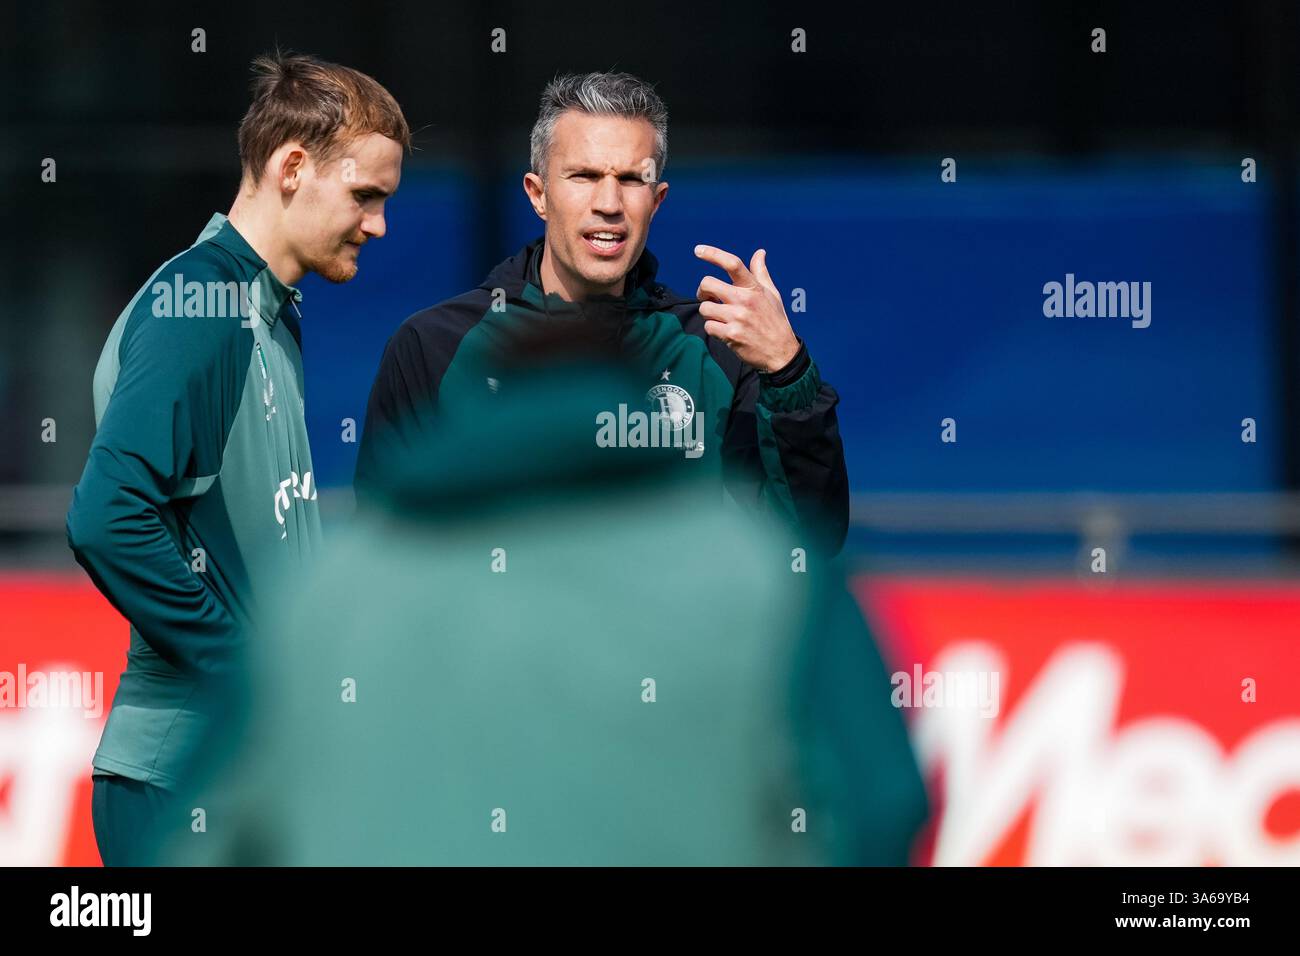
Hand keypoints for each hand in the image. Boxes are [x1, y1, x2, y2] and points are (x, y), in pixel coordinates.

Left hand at [694, 245, 799, 372]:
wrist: (781, 353)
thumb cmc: (775, 321)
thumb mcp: (772, 294)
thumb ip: (761, 272)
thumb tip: (759, 252)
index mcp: (753, 288)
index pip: (732, 264)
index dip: (713, 254)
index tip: (698, 250)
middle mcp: (744, 300)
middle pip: (707, 284)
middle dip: (702, 291)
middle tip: (708, 297)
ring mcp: (737, 318)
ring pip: (705, 308)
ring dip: (709, 313)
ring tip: (721, 318)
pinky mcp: (731, 335)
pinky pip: (708, 326)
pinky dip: (713, 329)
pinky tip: (724, 331)